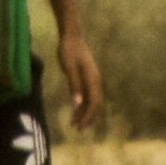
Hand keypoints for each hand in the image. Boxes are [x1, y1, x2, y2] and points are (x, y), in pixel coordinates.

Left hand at [51, 18, 107, 136]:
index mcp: (92, 79)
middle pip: (96, 104)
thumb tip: (77, 105)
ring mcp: (93, 79)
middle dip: (88, 118)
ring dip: (84, 112)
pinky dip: (83, 104)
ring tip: (74, 123)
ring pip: (92, 100)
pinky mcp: (88, 77)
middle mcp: (95, 80)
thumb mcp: (69, 68)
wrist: (72, 35)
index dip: (88, 117)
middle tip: (77, 129)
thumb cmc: (69, 50)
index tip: (79, 127)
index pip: (94, 103)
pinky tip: (75, 109)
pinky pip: (88, 94)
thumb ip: (74, 86)